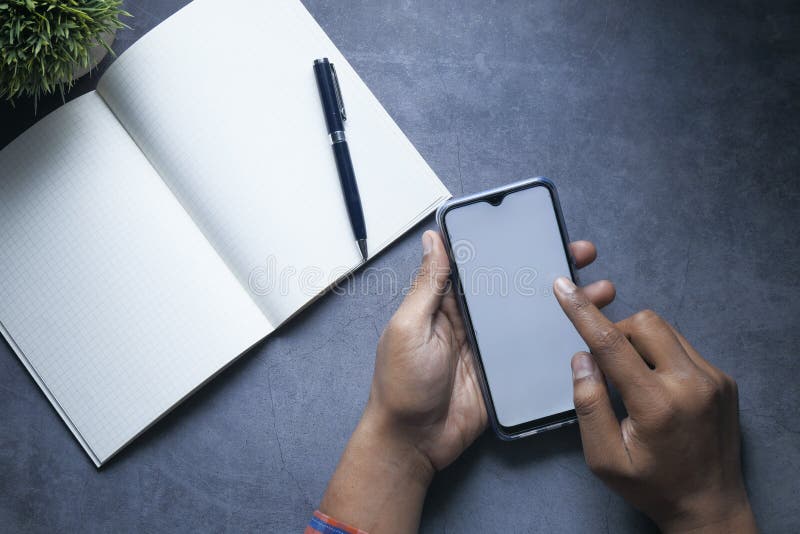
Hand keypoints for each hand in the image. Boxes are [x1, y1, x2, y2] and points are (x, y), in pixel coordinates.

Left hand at [369, 230, 614, 470]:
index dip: (507, 245)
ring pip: (531, 316)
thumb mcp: (409, 327)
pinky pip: (535, 351)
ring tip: (599, 289)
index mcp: (446, 303)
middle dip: (547, 268)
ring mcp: (491, 347)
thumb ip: (427, 286)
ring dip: (563, 303)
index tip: (537, 227)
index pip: (481, 265)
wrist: (412, 442)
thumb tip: (432, 239)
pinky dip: (559, 340)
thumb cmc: (400, 384)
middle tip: (582, 253)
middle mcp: (472, 320)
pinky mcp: (505, 373)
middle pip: (514, 287)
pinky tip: (585, 330)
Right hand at [553, 277, 756, 532]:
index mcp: (656, 404)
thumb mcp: (605, 459)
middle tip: (608, 365)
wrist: (709, 505)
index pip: (612, 344)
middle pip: (645, 323)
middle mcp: (691, 384)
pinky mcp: (724, 380)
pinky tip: (659, 387)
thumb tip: (582, 359)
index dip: (582, 313)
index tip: (564, 289)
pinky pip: (684, 347)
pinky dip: (662, 356)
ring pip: (666, 330)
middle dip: (617, 333)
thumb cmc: (652, 485)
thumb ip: (589, 405)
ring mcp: (713, 380)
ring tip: (634, 379)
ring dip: (641, 343)